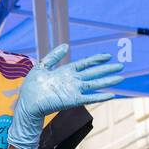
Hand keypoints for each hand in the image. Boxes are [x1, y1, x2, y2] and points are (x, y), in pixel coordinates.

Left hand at [7, 44, 122, 148]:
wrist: (28, 102)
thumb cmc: (32, 86)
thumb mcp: (42, 66)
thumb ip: (54, 56)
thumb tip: (66, 46)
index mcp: (66, 72)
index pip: (85, 64)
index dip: (96, 60)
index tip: (108, 56)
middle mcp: (73, 81)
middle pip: (93, 73)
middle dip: (107, 69)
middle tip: (120, 66)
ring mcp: (74, 90)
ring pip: (95, 84)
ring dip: (108, 81)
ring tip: (121, 78)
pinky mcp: (73, 100)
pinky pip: (90, 97)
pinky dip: (100, 96)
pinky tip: (112, 94)